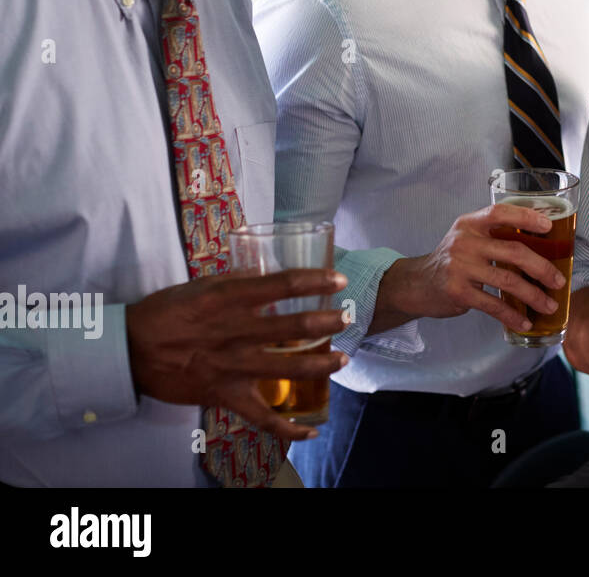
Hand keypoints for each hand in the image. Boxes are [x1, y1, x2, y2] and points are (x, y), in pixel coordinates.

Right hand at [125, 268, 349, 441]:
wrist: (128, 351)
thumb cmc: (165, 313)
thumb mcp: (201, 286)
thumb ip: (237, 282)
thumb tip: (268, 272)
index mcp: (227, 299)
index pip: (281, 285)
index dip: (315, 281)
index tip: (338, 280)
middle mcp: (234, 332)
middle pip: (293, 325)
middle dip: (327, 321)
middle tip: (346, 318)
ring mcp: (232, 366)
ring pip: (287, 367)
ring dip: (321, 364)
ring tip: (341, 359)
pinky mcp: (225, 395)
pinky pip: (261, 417)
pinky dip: (287, 427)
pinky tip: (311, 429)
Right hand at [382, 203, 567, 332]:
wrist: (417, 284)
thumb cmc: (452, 261)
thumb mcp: (468, 239)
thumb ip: (495, 237)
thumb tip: (542, 248)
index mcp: (471, 224)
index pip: (500, 213)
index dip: (526, 217)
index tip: (549, 226)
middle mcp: (465, 242)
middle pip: (513, 251)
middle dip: (542, 267)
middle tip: (559, 281)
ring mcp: (460, 267)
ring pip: (507, 280)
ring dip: (533, 295)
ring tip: (549, 306)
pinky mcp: (458, 292)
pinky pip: (493, 305)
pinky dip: (512, 315)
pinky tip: (524, 321)